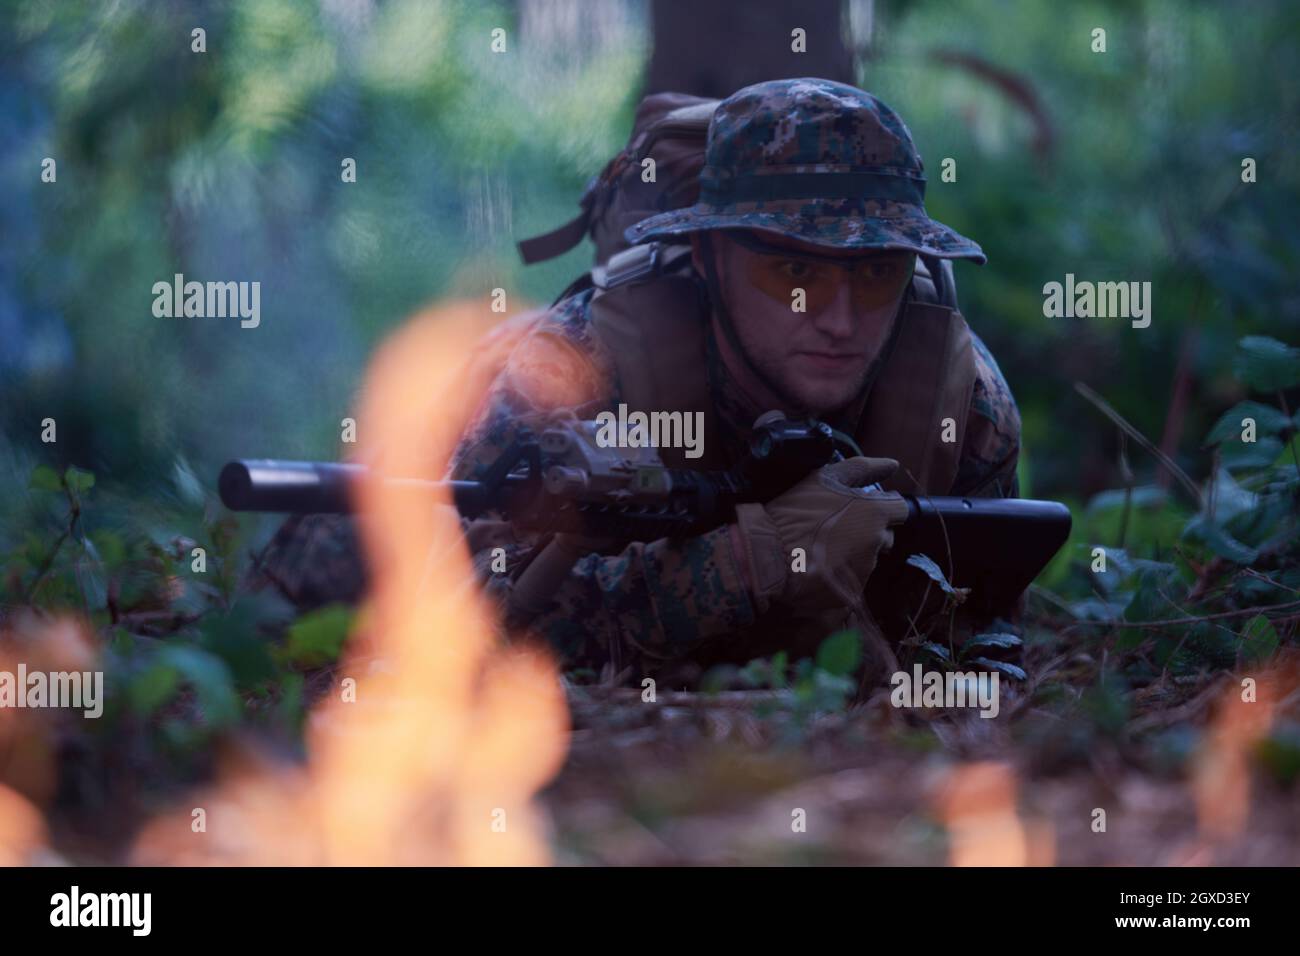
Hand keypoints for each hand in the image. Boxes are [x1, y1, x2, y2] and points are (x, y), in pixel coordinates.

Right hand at [733, 457, 909, 613]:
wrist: (769, 556)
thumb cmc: (795, 513)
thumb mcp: (825, 479)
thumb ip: (862, 468)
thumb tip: (893, 464)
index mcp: (874, 514)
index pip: (900, 509)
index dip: (881, 506)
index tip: (861, 508)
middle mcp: (876, 544)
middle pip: (885, 536)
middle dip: (869, 531)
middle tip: (837, 528)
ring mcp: (865, 572)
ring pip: (868, 559)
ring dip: (853, 553)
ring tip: (823, 548)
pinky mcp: (851, 594)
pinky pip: (852, 581)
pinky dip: (840, 574)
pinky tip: (818, 567)